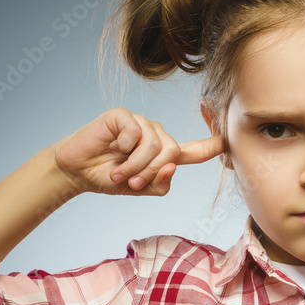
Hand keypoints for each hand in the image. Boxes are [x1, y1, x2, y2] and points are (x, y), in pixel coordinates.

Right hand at [52, 108, 222, 195]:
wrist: (77, 172)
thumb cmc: (109, 177)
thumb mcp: (138, 189)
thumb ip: (159, 183)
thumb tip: (172, 166)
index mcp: (166, 154)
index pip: (197, 149)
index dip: (214, 144)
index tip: (228, 138)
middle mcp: (157, 136)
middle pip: (173, 153)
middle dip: (150, 172)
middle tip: (129, 182)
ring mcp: (142, 124)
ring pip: (155, 146)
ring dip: (134, 166)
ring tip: (118, 171)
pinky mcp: (124, 116)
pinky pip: (136, 133)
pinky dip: (123, 148)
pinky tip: (111, 148)